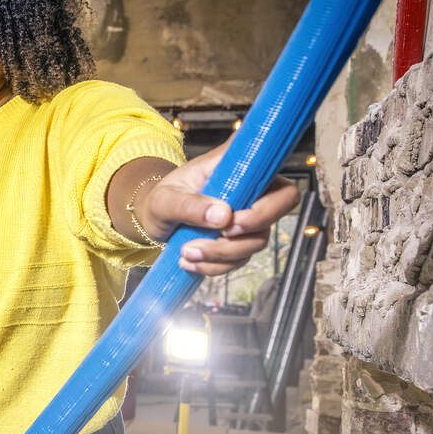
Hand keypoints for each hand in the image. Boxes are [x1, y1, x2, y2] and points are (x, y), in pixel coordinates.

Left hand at [140, 137, 299, 275]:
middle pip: (279, 210)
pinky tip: (190, 261)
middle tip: (219, 236)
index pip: (275, 175)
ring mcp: (247, 217)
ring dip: (222, 254)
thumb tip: (222, 215)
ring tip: (187, 252)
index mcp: (238, 167)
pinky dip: (214, 266)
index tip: (235, 218)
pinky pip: (238, 260)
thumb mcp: (165, 198)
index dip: (270, 202)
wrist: (153, 219)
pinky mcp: (238, 241)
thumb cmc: (161, 198)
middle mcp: (250, 190)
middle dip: (248, 232)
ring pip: (256, 241)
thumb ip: (190, 204)